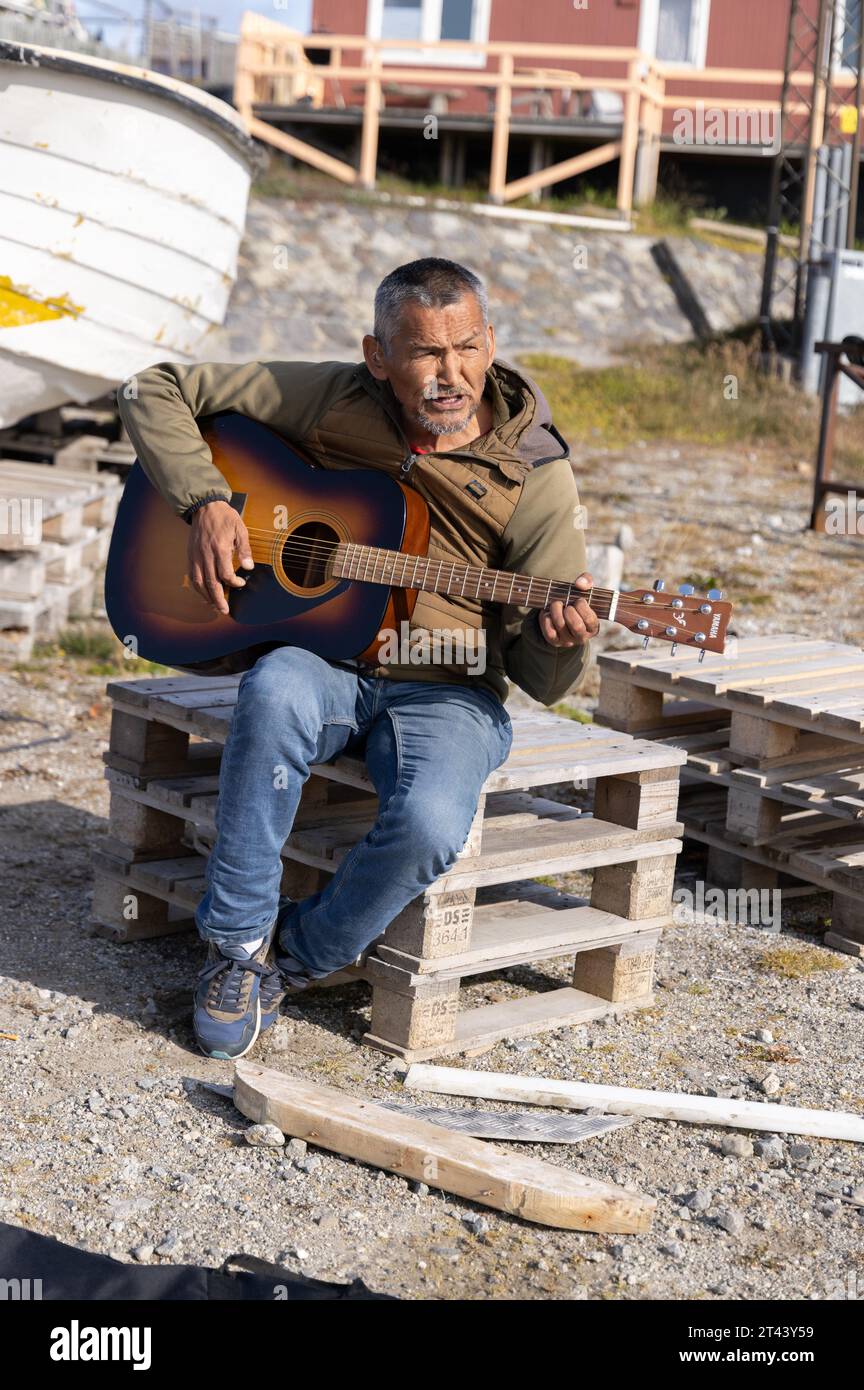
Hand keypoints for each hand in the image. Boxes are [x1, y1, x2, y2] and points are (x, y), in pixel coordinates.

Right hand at [187, 500, 252, 615]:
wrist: (205, 506)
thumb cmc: (225, 518)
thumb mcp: (240, 529)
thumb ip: (245, 549)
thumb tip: (249, 567)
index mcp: (219, 548)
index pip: (225, 574)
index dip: (234, 583)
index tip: (241, 583)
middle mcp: (206, 555)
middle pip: (211, 582)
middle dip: (218, 599)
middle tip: (224, 610)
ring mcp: (196, 556)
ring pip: (199, 582)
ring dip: (207, 596)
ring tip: (215, 605)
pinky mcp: (191, 555)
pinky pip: (192, 575)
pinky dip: (197, 587)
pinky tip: (204, 594)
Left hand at [537, 572, 598, 647]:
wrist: (560, 610)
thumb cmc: (575, 600)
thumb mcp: (583, 589)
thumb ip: (586, 581)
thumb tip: (580, 583)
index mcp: (593, 627)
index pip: (590, 620)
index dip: (583, 608)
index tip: (578, 600)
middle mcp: (582, 637)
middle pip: (577, 626)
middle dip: (569, 611)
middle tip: (566, 603)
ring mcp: (568, 641)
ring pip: (561, 626)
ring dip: (556, 611)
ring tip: (556, 604)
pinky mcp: (554, 641)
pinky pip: (549, 631)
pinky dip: (547, 619)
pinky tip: (548, 613)